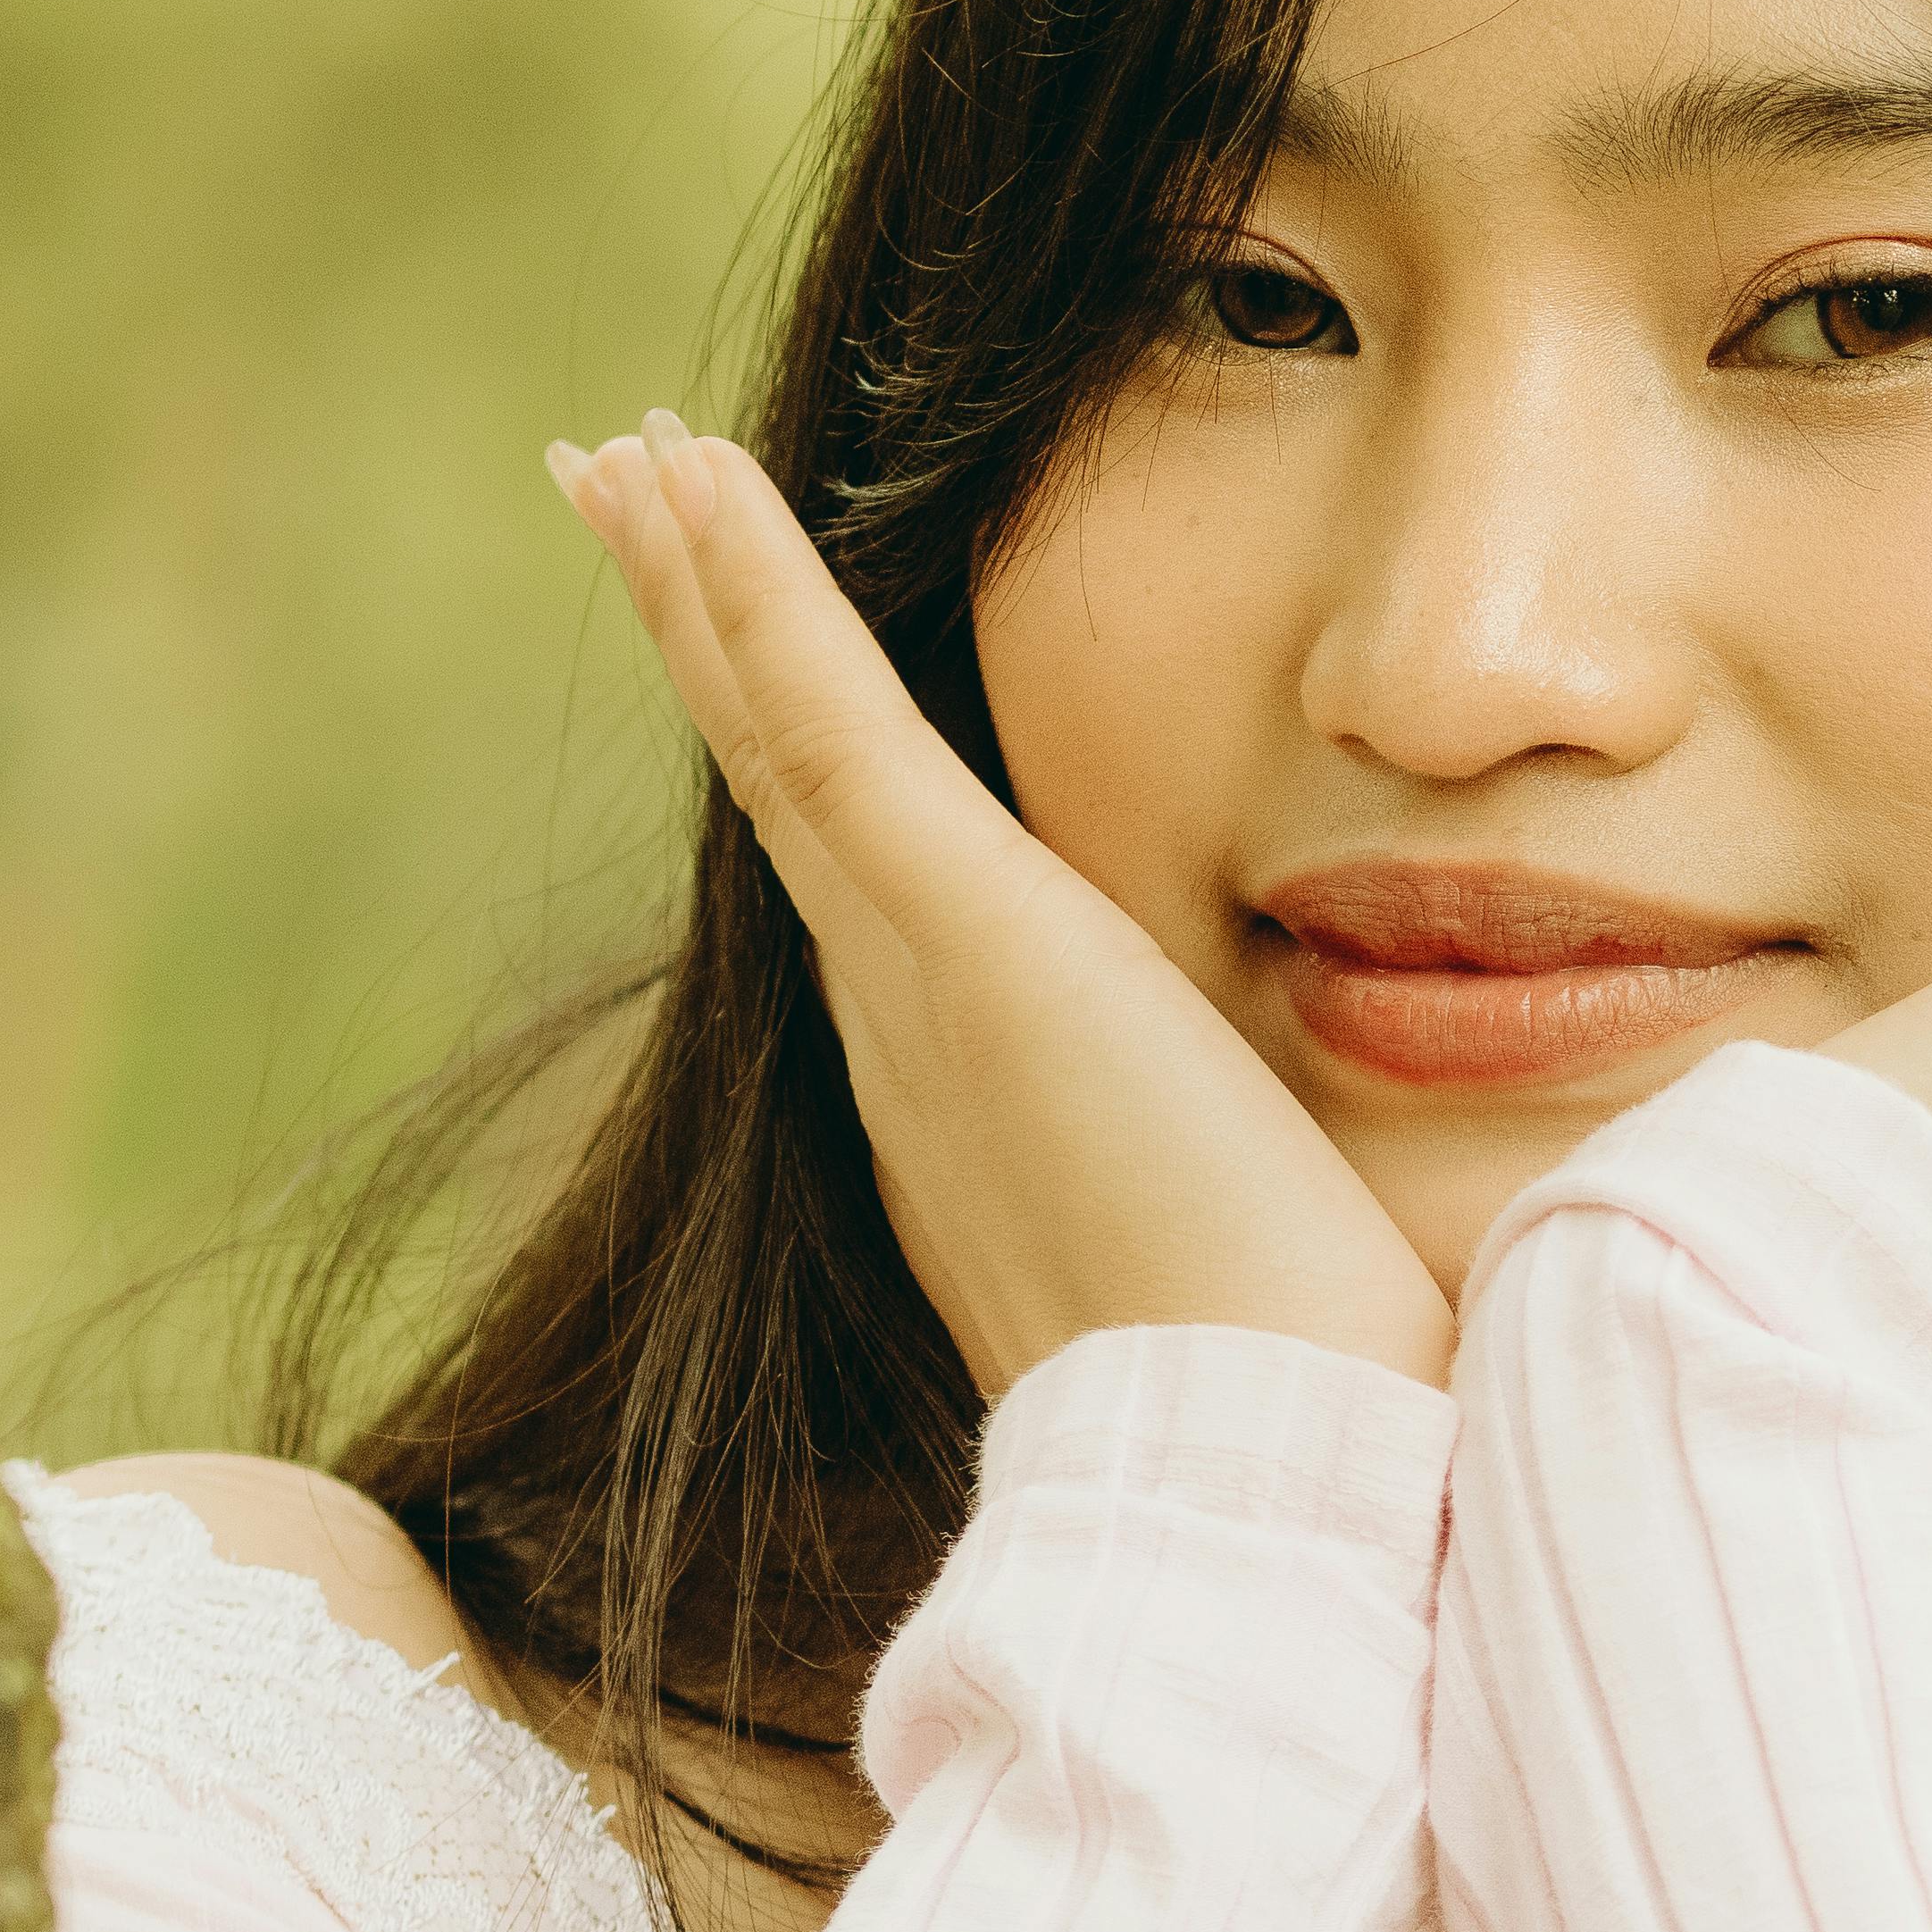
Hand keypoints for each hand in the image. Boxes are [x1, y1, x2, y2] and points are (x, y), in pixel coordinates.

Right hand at [554, 412, 1452, 1394]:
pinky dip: (748, 594)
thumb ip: (1231, 1189)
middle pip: (783, 790)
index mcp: (966, 1097)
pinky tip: (683, 478)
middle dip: (702, 640)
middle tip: (622, 498)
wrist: (1266, 1476)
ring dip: (698, 584)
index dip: (791, 754)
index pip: (865, 880)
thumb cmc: (1291, 1392)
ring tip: (627, 455)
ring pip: (775, 733)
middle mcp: (905, 1035)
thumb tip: (1310, 1208)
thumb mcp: (1239, 1242)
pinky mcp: (965, 933)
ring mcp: (915, 981)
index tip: (746, 650)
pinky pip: (824, 724)